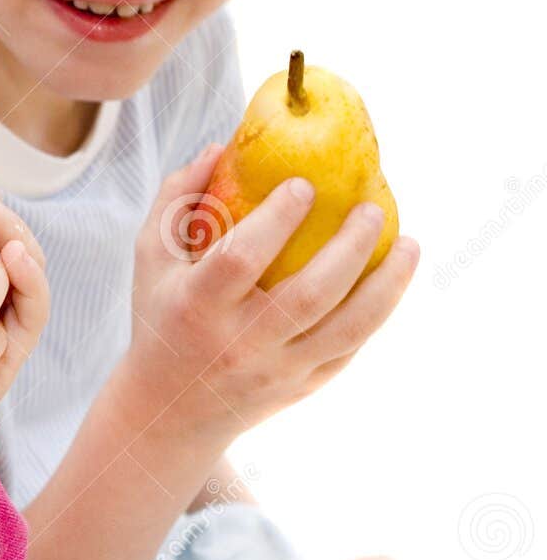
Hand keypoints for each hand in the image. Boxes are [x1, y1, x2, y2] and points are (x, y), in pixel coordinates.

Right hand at [123, 143, 419, 442]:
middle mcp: (238, 342)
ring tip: (409, 243)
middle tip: (371, 207)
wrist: (170, 410)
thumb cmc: (161, 316)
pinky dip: (378, 311)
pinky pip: (352, 348)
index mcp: (195, 306)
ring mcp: (277, 370)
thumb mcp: (151, 258)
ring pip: (346, 328)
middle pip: (308, 294)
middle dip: (349, 246)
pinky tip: (393, 277)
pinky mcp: (304, 388)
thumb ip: (176, 200)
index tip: (304, 184)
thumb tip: (219, 148)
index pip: (239, 259)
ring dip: (387, 284)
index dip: (275, 220)